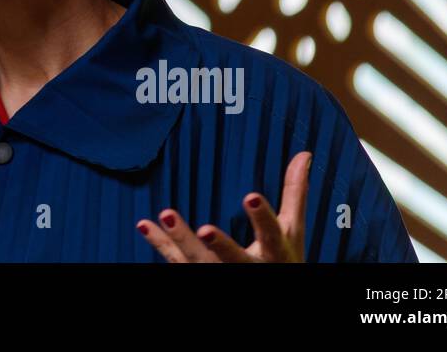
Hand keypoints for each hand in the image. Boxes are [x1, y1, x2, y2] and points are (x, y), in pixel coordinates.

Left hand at [135, 150, 310, 262]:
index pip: (271, 234)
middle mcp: (249, 268)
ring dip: (181, 240)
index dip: (262, 217)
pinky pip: (176, 261)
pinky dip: (160, 243)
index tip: (250, 196)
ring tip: (166, 215)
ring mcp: (222, 273)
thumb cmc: (283, 260)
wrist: (276, 292)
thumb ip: (294, 194)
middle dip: (220, 245)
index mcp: (275, 253)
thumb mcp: (292, 232)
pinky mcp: (200, 275)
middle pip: (233, 258)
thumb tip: (303, 155)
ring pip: (199, 260)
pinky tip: (144, 224)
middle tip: (204, 229)